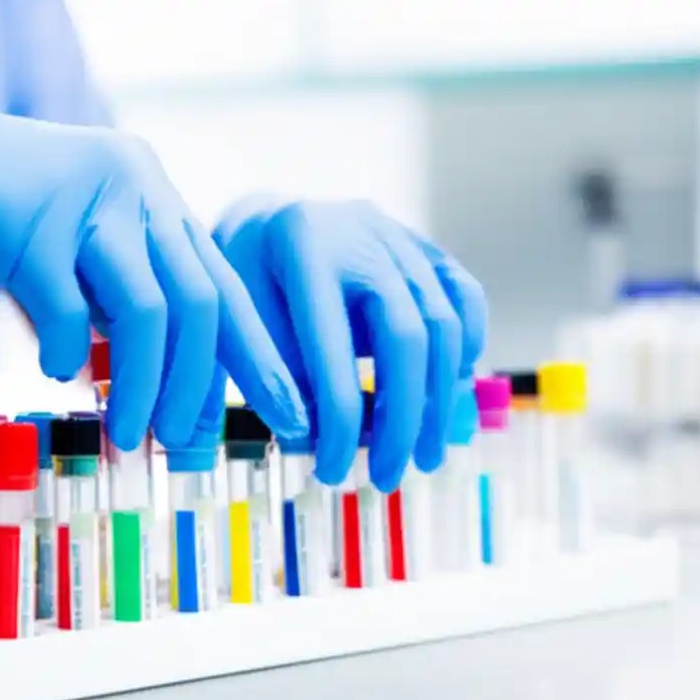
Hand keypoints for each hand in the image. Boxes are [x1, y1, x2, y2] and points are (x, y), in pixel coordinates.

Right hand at [0, 104, 307, 448]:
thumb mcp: (74, 251)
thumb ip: (121, 296)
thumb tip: (170, 392)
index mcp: (151, 192)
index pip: (224, 283)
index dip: (261, 356)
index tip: (289, 416)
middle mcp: (132, 183)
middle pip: (199, 303)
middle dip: (199, 387)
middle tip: (185, 446)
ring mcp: (80, 197)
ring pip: (149, 311)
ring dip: (144, 388)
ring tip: (126, 437)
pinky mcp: (22, 222)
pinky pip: (67, 312)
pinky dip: (67, 356)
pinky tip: (52, 370)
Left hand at [214, 197, 486, 489]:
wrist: (260, 222)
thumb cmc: (240, 281)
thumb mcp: (234, 319)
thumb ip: (272, 373)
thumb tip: (316, 438)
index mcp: (301, 245)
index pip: (332, 346)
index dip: (338, 419)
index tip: (331, 469)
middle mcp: (360, 232)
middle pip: (407, 335)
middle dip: (402, 418)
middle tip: (386, 476)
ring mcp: (399, 236)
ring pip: (444, 322)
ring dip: (438, 401)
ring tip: (422, 456)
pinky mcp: (423, 246)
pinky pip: (464, 296)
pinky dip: (464, 347)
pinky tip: (448, 393)